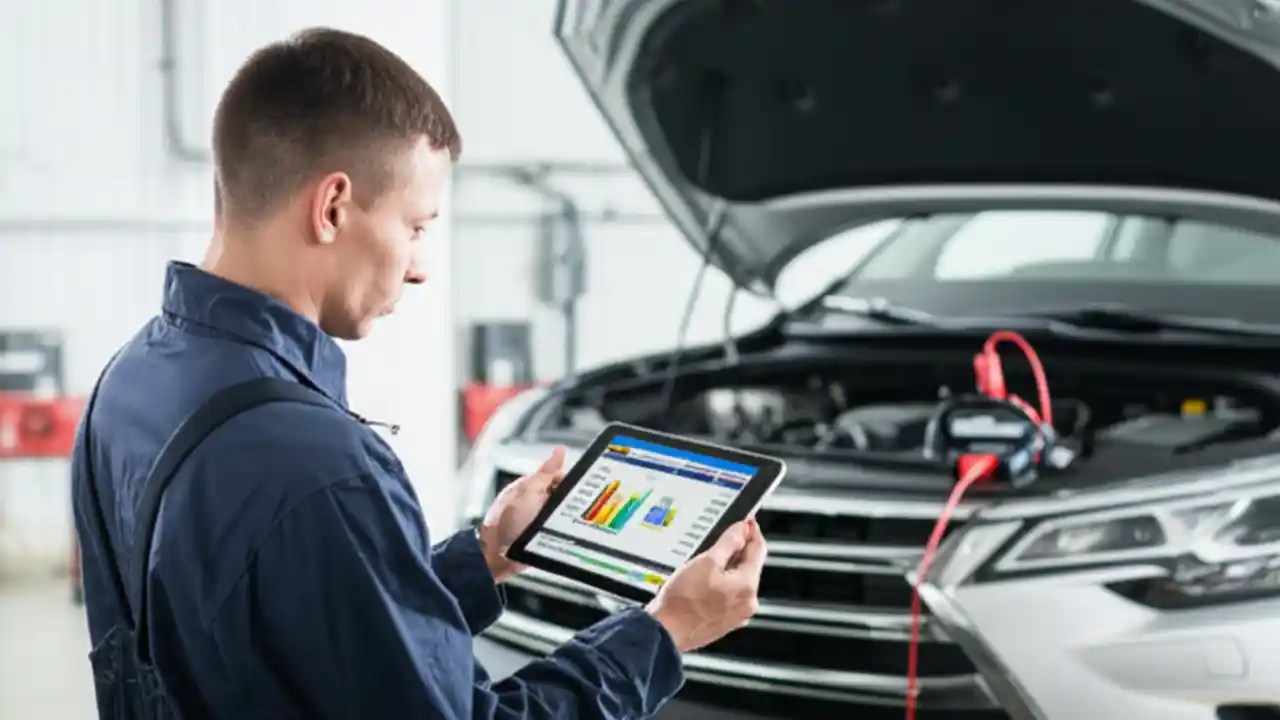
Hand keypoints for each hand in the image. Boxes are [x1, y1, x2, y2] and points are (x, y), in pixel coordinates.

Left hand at [477, 447, 565, 582]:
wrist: (497, 555)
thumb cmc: (506, 522)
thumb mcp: (529, 492)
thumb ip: (545, 473)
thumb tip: (559, 452)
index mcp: (529, 487)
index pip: (555, 476)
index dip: (567, 481)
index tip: (576, 489)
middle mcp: (533, 502)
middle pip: (560, 495)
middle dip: (569, 500)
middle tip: (574, 507)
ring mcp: (537, 519)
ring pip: (561, 513)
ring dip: (568, 516)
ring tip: (571, 521)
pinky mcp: (541, 536)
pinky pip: (559, 529)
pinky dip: (564, 530)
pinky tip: (568, 532)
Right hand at [645, 517, 766, 651]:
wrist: (666, 631)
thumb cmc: (682, 600)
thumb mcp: (706, 561)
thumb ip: (729, 542)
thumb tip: (741, 530)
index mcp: (748, 586)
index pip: (759, 550)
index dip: (751, 531)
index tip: (746, 522)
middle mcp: (748, 603)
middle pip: (750, 567)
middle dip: (738, 550)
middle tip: (723, 538)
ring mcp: (737, 615)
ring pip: (739, 582)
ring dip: (729, 568)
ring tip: (707, 562)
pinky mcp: (724, 623)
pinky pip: (729, 596)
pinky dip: (722, 585)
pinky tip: (703, 582)